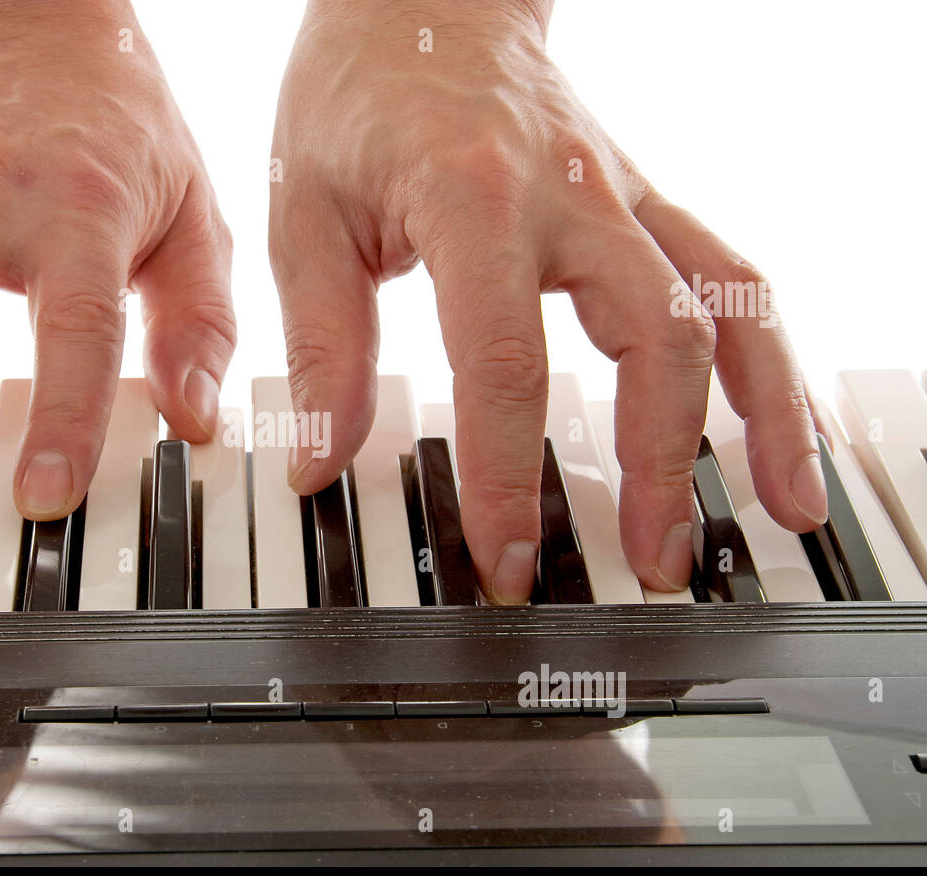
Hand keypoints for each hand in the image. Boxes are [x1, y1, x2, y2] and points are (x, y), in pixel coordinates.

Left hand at [269, 0, 824, 602]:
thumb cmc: (357, 96)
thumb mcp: (305, 215)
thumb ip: (322, 344)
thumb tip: (322, 462)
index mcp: (472, 199)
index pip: (506, 360)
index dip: (509, 473)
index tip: (505, 555)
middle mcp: (570, 196)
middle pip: (652, 339)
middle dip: (658, 466)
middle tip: (645, 564)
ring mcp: (624, 196)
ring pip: (726, 306)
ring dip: (757, 418)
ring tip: (776, 514)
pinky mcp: (647, 203)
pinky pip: (735, 278)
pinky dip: (770, 360)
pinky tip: (784, 430)